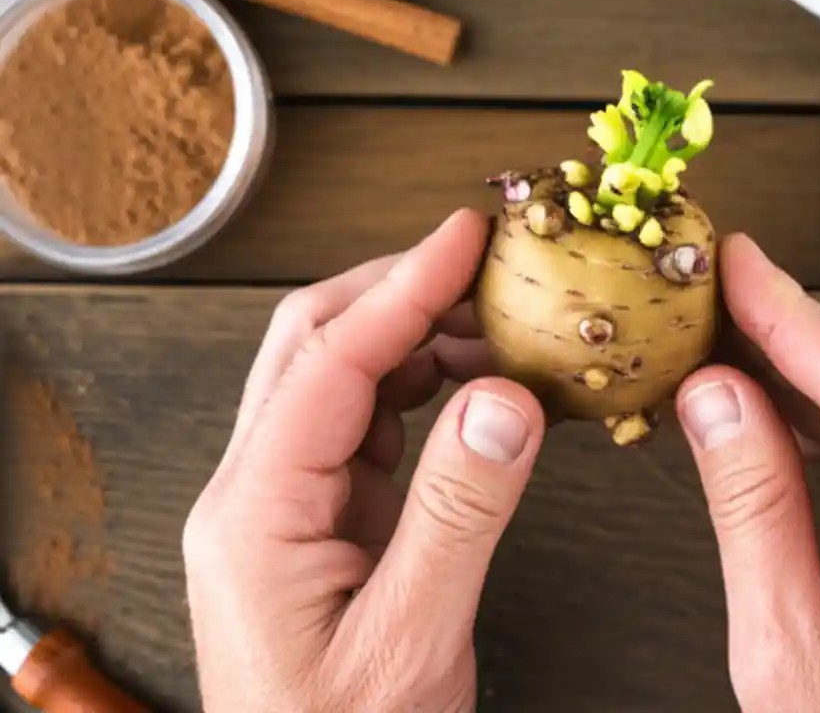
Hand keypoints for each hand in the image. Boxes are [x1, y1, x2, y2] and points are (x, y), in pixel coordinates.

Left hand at [183, 210, 545, 711]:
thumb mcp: (409, 641)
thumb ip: (457, 517)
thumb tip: (503, 402)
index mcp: (254, 516)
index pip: (329, 363)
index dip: (402, 288)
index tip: (465, 240)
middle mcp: (255, 497)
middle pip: (315, 348)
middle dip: (401, 290)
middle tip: (485, 262)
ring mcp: (285, 508)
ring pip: (344, 381)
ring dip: (418, 339)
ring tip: (498, 324)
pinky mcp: (321, 524)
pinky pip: (369, 429)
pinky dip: (425, 391)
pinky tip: (476, 387)